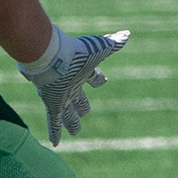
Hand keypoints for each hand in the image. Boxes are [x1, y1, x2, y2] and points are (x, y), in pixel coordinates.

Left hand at [19, 25, 129, 145]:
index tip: (101, 81)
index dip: (99, 80)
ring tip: (75, 131)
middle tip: (84, 112)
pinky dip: (55, 132)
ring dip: (71, 122)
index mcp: (84, 72)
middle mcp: (71, 84)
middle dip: (82, 105)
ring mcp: (60, 95)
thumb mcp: (99, 48)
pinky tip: (55, 144)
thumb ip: (113, 43)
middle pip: (79, 98)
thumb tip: (127, 34)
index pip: (95, 78)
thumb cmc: (76, 52)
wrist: (50, 57)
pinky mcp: (51, 103)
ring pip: (67, 113)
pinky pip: (54, 122)